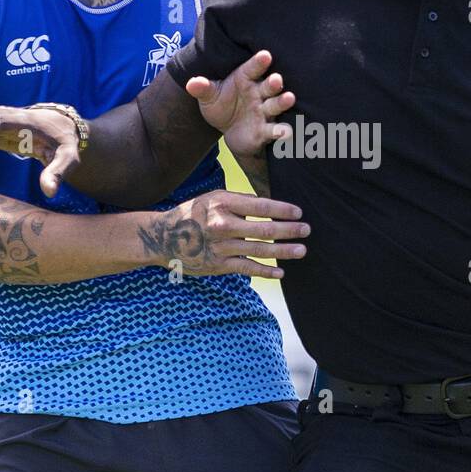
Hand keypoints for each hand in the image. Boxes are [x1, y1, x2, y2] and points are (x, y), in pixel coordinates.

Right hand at [156, 188, 309, 278]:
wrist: (163, 238)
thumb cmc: (193, 213)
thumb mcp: (213, 198)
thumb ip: (240, 200)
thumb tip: (267, 203)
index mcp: (223, 204)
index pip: (260, 206)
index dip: (283, 209)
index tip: (299, 212)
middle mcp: (223, 225)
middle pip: (264, 229)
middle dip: (290, 230)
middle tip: (307, 230)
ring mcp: (221, 247)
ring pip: (260, 250)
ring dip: (284, 251)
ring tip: (302, 250)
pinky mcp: (219, 265)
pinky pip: (248, 269)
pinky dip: (266, 271)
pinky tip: (281, 272)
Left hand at [185, 49, 294, 159]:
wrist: (229, 131)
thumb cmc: (221, 106)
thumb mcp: (209, 96)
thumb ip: (203, 89)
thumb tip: (192, 83)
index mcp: (245, 79)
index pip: (252, 68)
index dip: (259, 62)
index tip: (265, 55)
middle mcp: (258, 93)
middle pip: (268, 86)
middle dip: (274, 83)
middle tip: (277, 79)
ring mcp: (264, 111)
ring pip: (275, 105)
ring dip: (282, 102)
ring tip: (289, 98)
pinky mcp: (265, 130)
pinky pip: (274, 130)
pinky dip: (281, 131)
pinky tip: (286, 132)